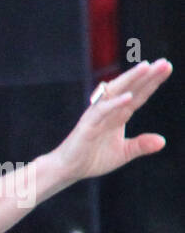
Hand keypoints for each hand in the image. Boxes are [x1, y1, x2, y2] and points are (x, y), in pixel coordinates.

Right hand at [49, 59, 171, 184]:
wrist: (67, 170)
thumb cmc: (91, 159)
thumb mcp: (123, 153)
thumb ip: (141, 145)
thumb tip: (163, 141)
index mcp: (118, 116)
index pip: (138, 95)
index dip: (152, 82)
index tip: (166, 67)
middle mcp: (109, 111)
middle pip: (130, 89)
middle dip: (147, 76)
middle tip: (164, 62)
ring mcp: (97, 116)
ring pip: (115, 93)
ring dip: (131, 79)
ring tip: (146, 67)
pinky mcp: (87, 125)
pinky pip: (102, 111)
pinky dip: (114, 104)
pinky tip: (128, 96)